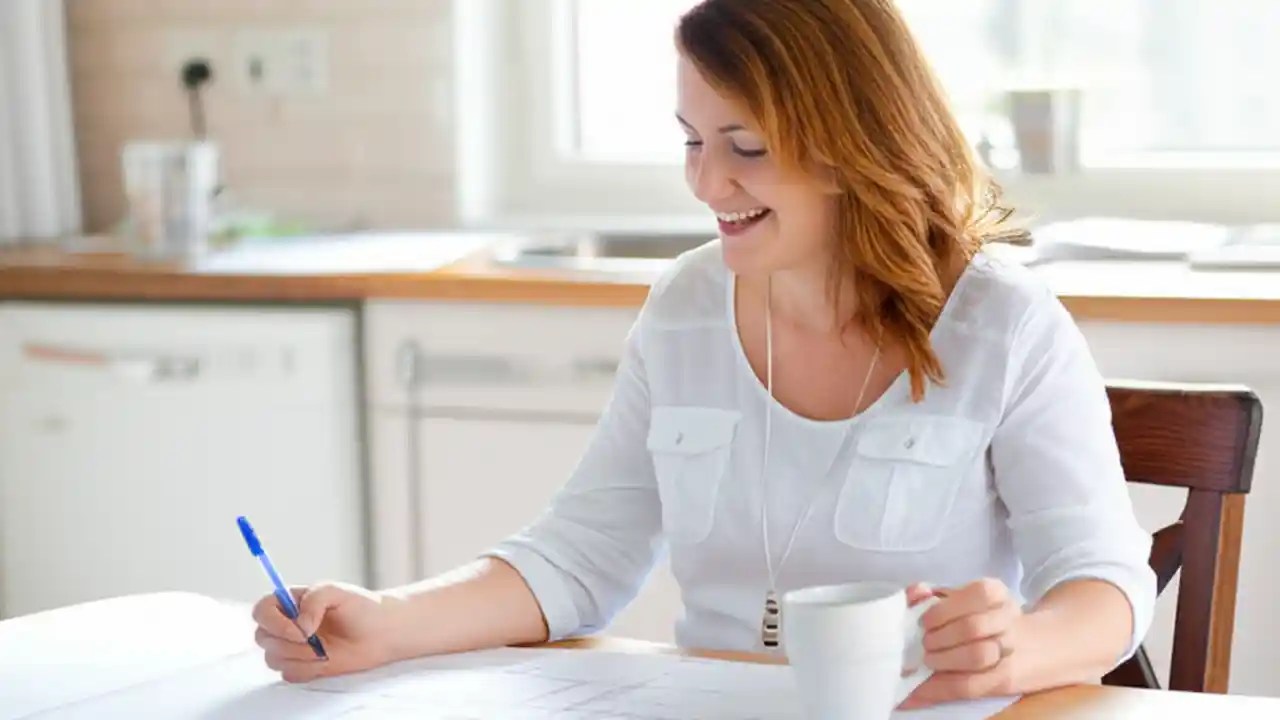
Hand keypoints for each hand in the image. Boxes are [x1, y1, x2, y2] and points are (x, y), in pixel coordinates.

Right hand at [252, 582, 399, 682]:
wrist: (382, 633)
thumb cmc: (362, 607)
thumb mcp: (338, 591)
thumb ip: (314, 600)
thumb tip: (300, 626)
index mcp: (291, 601)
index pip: (261, 611)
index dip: (273, 623)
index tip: (299, 631)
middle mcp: (287, 624)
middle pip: (262, 637)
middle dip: (287, 643)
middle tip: (314, 641)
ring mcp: (293, 646)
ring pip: (273, 658)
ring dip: (299, 657)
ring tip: (325, 650)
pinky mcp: (302, 665)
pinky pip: (289, 674)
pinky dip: (306, 670)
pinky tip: (326, 660)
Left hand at [899, 578, 1021, 709]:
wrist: (1025, 647)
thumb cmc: (978, 617)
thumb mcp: (959, 599)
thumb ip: (931, 593)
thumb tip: (916, 593)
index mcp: (996, 594)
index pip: (977, 595)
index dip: (944, 610)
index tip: (924, 621)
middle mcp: (1008, 620)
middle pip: (974, 627)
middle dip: (942, 636)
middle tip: (924, 643)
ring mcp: (1009, 651)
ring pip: (979, 656)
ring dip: (945, 660)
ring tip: (928, 660)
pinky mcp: (1003, 680)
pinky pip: (971, 686)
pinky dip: (940, 689)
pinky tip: (918, 692)